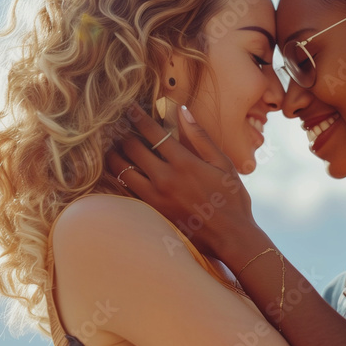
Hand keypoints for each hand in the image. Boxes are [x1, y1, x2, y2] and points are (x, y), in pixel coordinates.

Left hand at [104, 103, 254, 257]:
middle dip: (124, 134)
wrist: (230, 236)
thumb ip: (201, 137)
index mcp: (184, 162)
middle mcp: (166, 178)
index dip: (138, 117)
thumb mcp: (223, 164)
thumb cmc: (232, 199)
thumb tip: (183, 111)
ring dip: (115, 156)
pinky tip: (119, 171)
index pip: (152, 133)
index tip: (129, 108)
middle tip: (119, 127)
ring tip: (114, 148)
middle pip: (132, 149)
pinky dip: (119, 177)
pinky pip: (126, 190)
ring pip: (122, 170)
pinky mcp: (152, 211)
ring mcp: (156, 196)